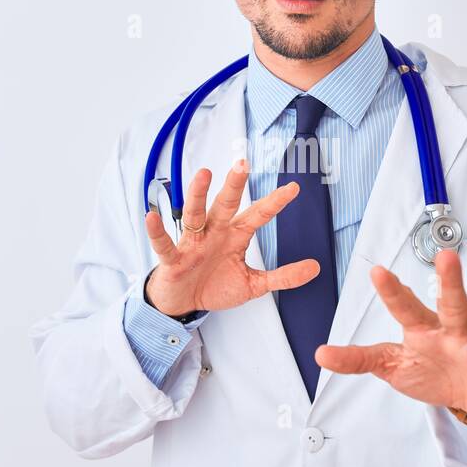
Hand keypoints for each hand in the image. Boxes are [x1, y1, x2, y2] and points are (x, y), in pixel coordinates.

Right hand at [143, 159, 319, 315]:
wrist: (183, 301)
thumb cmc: (215, 285)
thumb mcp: (253, 284)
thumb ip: (282, 276)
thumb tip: (315, 268)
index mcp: (235, 236)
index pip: (257, 215)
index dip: (274, 203)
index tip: (294, 188)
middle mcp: (214, 232)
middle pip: (225, 205)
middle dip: (234, 185)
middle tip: (242, 164)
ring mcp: (192, 243)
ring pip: (195, 215)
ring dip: (198, 195)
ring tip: (203, 175)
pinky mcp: (173, 258)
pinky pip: (164, 243)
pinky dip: (157, 231)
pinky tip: (151, 216)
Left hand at [315, 249, 466, 421]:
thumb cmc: (433, 374)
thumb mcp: (394, 368)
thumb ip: (360, 359)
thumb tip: (320, 354)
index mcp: (426, 332)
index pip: (406, 309)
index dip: (392, 293)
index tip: (376, 271)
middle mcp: (456, 332)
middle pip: (453, 305)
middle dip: (449, 283)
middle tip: (446, 256)